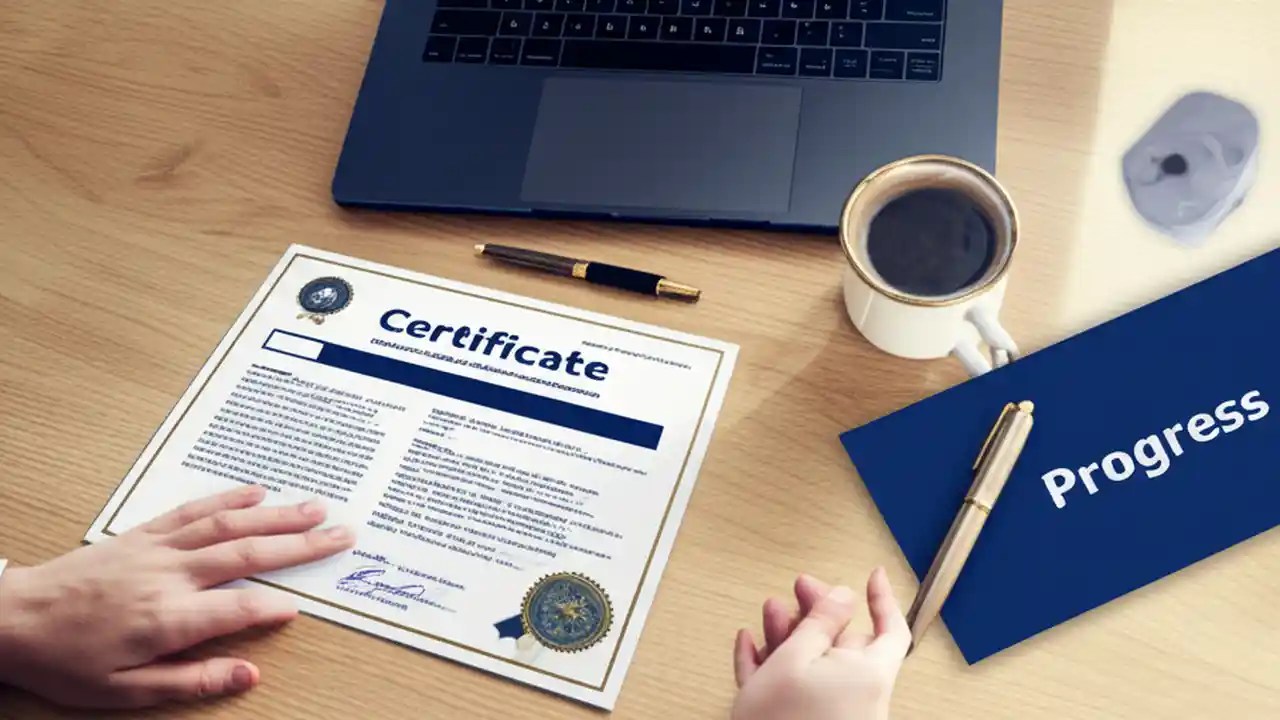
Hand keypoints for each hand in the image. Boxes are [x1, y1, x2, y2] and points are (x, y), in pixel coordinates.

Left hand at [0, 485, 354, 708]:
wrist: (12, 618)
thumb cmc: (66, 660)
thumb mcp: (124, 690)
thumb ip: (191, 681)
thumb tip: (247, 675)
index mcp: (168, 618)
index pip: (238, 608)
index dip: (273, 607)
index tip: (301, 606)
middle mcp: (170, 575)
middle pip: (248, 553)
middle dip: (300, 544)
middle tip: (341, 534)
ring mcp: (158, 549)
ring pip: (229, 524)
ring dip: (277, 514)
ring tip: (316, 506)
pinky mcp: (143, 534)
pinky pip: (194, 510)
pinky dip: (229, 498)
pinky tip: (257, 491)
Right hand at [731, 568, 910, 719]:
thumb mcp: (794, 658)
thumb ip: (819, 622)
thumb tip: (841, 594)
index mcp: (869, 675)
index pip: (891, 629)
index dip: (883, 599)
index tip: (874, 575)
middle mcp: (861, 697)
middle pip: (844, 643)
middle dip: (816, 614)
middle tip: (797, 590)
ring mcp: (836, 714)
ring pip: (816, 665)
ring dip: (790, 637)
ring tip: (769, 615)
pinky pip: (799, 691)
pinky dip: (776, 668)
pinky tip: (752, 649)